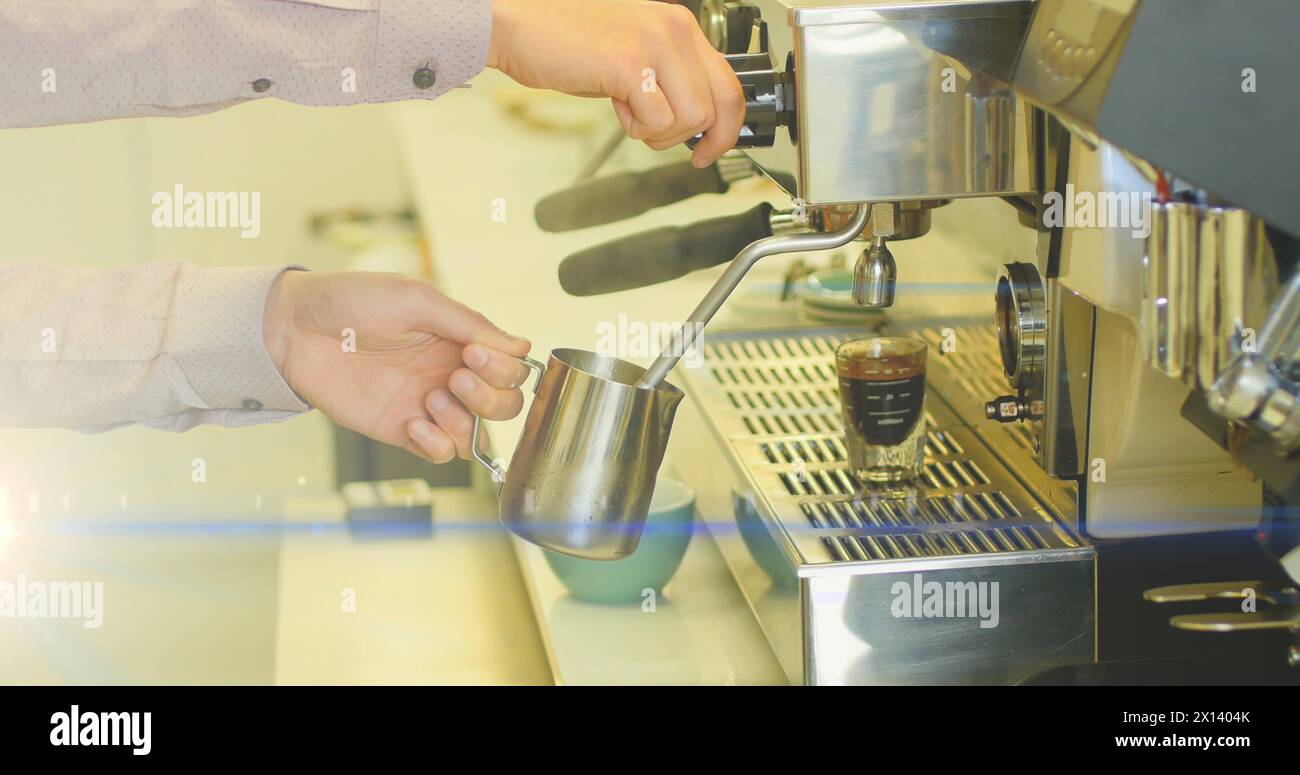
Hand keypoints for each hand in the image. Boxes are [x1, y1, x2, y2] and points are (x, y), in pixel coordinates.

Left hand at [263, 270, 531, 462]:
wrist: (297, 328)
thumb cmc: (354, 300)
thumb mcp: (418, 300)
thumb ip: (470, 324)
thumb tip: (522, 346)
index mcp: (461, 341)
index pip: (513, 369)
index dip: (504, 369)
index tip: (474, 355)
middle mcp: (451, 374)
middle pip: (506, 405)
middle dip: (491, 397)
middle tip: (455, 378)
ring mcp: (429, 405)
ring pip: (479, 435)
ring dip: (465, 422)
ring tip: (431, 400)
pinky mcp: (402, 430)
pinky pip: (441, 454)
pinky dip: (438, 444)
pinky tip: (414, 422)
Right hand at [489, 0, 743, 167]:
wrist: (520, 27)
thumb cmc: (568, 43)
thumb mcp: (633, 55)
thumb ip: (669, 78)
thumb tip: (696, 120)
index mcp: (679, 25)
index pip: (729, 83)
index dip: (727, 126)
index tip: (711, 148)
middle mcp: (674, 29)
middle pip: (718, 105)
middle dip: (698, 138)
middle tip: (679, 148)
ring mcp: (654, 45)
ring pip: (692, 118)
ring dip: (662, 133)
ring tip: (632, 116)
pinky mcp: (631, 65)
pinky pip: (659, 121)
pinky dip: (638, 129)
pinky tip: (617, 108)